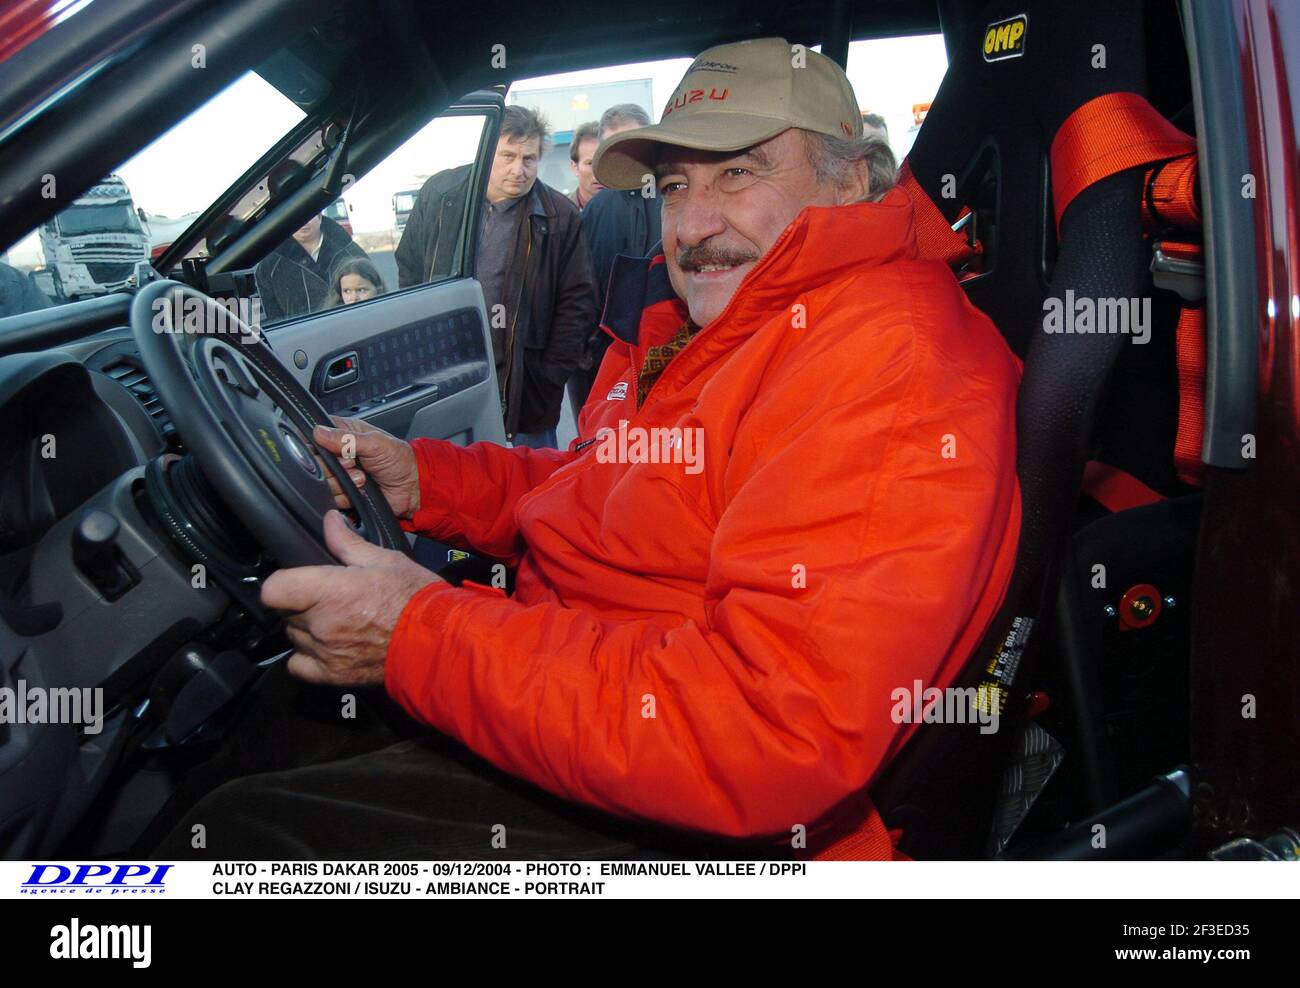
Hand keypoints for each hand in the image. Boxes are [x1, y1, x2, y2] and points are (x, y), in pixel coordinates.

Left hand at [261, 510, 442, 685]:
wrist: (438, 641)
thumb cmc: (416, 598)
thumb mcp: (385, 561)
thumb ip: (348, 543)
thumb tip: (329, 520)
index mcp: (329, 591)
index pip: (273, 590)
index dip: (282, 582)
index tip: (297, 579)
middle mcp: (320, 624)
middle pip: (285, 612)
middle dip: (300, 603)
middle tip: (327, 597)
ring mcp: (324, 652)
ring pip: (293, 637)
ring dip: (305, 628)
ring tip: (332, 621)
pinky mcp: (332, 675)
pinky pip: (298, 665)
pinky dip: (306, 656)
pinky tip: (325, 647)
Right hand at [314, 416, 420, 519]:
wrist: (412, 488)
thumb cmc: (400, 460)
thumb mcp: (375, 442)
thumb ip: (346, 438)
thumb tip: (319, 431)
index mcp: (343, 433)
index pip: (315, 435)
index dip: (319, 444)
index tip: (336, 450)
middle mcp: (337, 453)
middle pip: (315, 462)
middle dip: (335, 466)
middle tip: (353, 463)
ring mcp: (339, 474)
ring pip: (321, 481)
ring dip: (343, 482)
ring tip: (362, 477)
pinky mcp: (343, 493)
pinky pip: (331, 498)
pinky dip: (346, 496)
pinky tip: (361, 489)